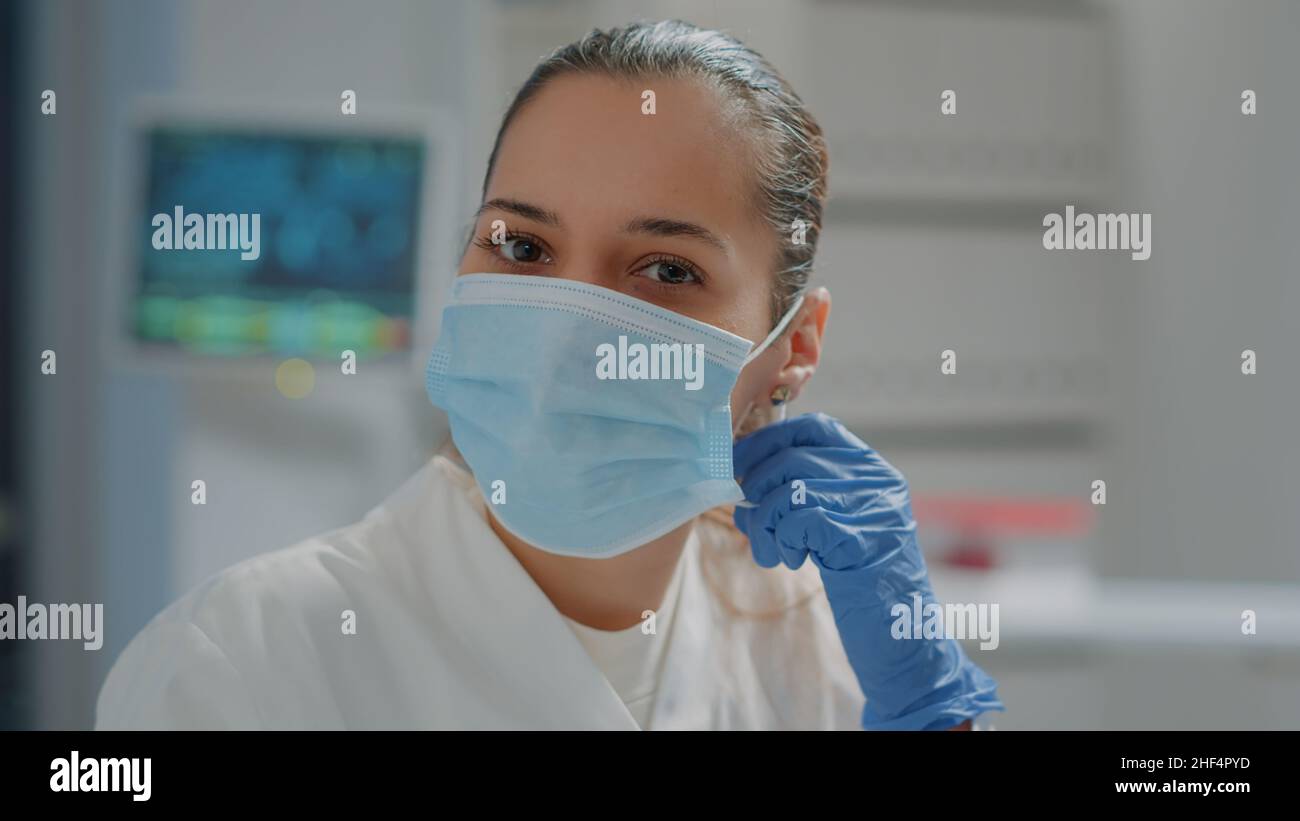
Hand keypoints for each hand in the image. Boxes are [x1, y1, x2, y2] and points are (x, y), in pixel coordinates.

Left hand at [733, 412, 1003, 729]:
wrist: (903, 641)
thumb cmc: (860, 584)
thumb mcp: (829, 527)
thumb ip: (796, 498)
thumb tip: (739, 482)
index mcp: (871, 469)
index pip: (812, 428)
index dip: (767, 443)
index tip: (740, 467)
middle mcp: (878, 480)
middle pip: (791, 458)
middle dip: (758, 492)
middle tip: (755, 525)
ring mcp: (875, 508)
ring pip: (790, 489)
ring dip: (766, 523)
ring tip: (774, 551)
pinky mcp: (864, 540)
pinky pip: (800, 520)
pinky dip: (783, 541)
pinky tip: (795, 560)